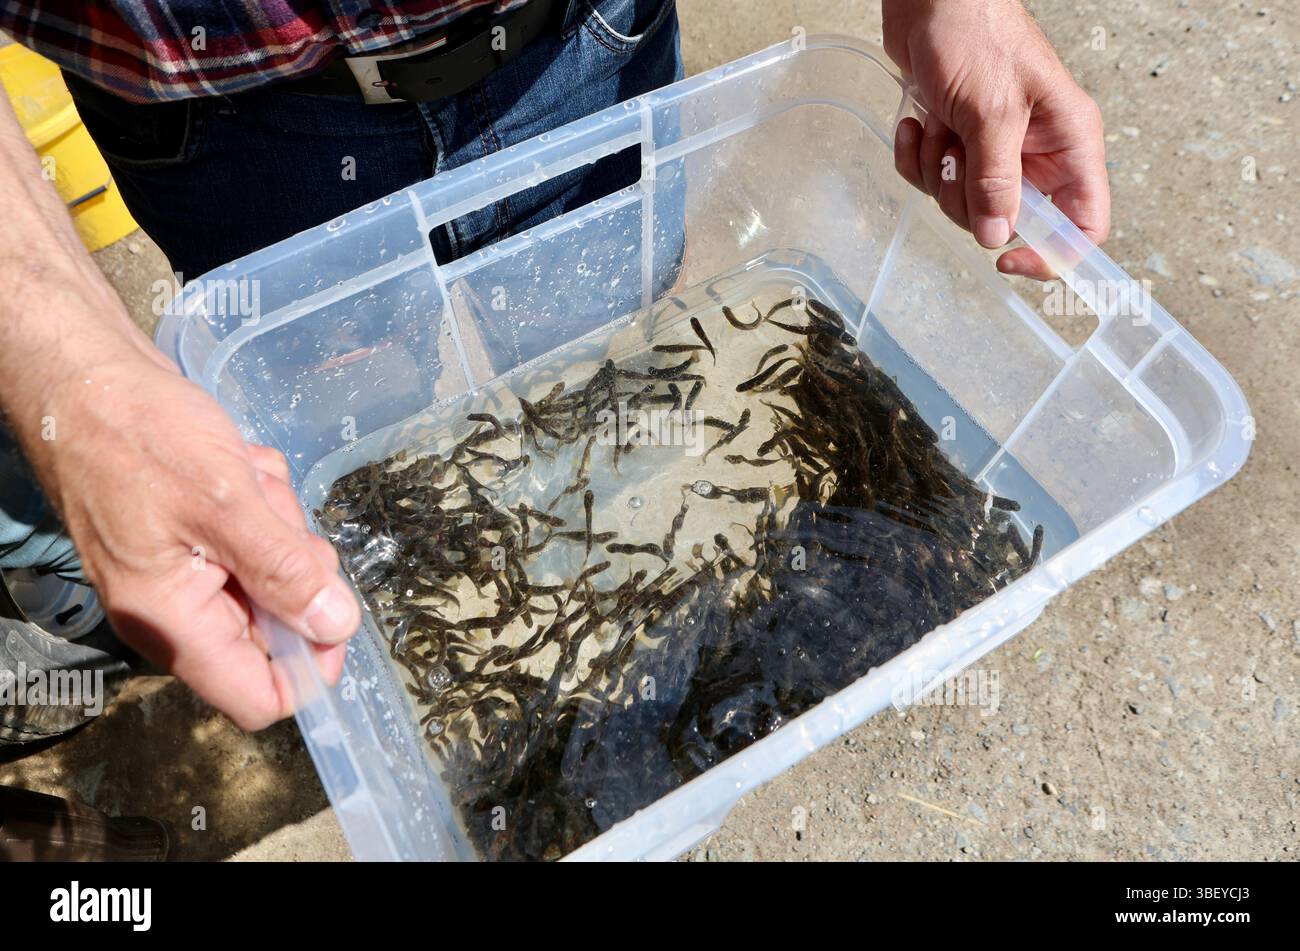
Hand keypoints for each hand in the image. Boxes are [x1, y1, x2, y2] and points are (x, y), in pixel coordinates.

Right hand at [30, 356, 360, 728]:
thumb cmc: (140, 436)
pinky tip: (240, 465)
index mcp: (175, 623)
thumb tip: (337, 626)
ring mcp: (188, 574)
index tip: (335, 612)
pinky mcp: (197, 539)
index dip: (310, 667)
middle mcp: (178, 612)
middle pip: (277, 629)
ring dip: (279, 524)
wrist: (86, 378)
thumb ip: (283, 571)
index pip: (259, 698)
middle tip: (272, 512)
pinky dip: (262, 502)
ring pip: (274, 575)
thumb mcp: (226, 502)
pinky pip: (258, 538)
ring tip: (246, 477)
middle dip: (293, 568)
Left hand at [883, 0, 1109, 278]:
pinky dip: (917, 157)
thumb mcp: (991, 111)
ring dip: (938, 172)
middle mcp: (1035, 150)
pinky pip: (932, 178)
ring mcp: (994, 147)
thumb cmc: (975, 30)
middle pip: (1009, 221)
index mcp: (1068, 141)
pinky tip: (917, 123)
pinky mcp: (957, 139)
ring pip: (964, 203)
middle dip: (969, 200)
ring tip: (940, 126)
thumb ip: (995, 180)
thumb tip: (997, 235)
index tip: (1008, 258)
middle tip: (958, 160)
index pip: (1083, 223)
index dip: (1051, 253)